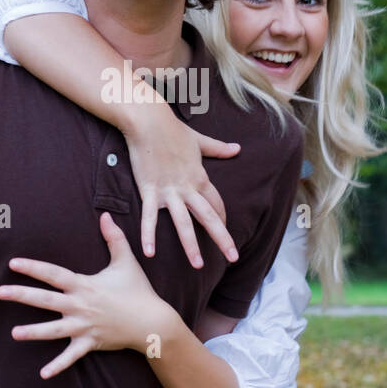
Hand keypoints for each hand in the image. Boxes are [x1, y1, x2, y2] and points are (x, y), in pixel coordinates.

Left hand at [0, 213, 178, 378]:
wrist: (153, 321)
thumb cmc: (138, 290)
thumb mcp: (126, 261)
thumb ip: (114, 238)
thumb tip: (106, 215)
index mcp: (85, 285)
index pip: (54, 274)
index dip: (33, 267)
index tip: (13, 263)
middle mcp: (81, 306)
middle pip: (46, 300)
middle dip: (22, 296)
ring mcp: (85, 326)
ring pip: (55, 330)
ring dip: (34, 332)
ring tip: (14, 333)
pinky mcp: (91, 343)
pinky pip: (72, 356)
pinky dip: (58, 366)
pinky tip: (43, 374)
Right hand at [124, 105, 239, 268]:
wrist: (150, 122)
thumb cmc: (173, 130)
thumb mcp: (200, 141)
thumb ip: (219, 148)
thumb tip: (237, 148)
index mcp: (200, 178)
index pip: (216, 205)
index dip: (222, 220)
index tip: (224, 231)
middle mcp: (188, 188)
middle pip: (208, 217)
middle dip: (221, 239)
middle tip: (232, 258)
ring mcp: (169, 191)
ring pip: (183, 222)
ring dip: (190, 245)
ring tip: (197, 265)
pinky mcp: (150, 190)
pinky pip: (149, 217)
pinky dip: (149, 235)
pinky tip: (149, 253)